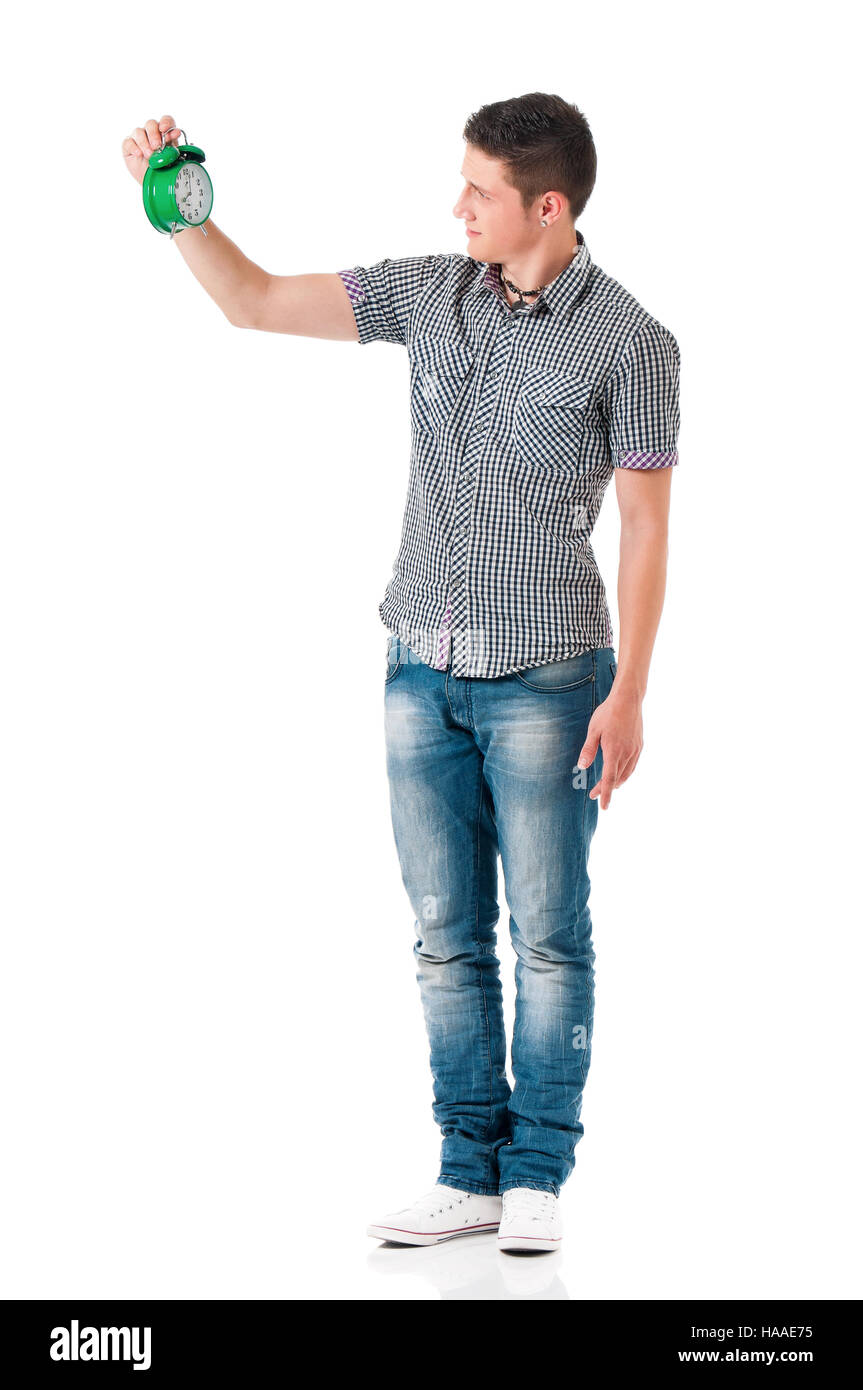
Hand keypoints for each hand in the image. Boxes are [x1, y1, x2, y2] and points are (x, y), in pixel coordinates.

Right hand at [121, 115, 181, 185]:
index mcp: (164, 134)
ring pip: (139, 131)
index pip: (166, 120)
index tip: (165, 129)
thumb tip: (176, 132)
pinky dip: (133, 147)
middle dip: (154, 134)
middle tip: (157, 146)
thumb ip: (173, 144)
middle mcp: (151, 133)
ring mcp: (138, 138)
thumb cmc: (162, 168)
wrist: (153, 181)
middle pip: (151, 124)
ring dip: (144, 143)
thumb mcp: (171, 158)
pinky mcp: (128, 145)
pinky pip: (128, 142)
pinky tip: (138, 154)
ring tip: (149, 155)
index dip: (166, 122)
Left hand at [576, 685, 643, 809]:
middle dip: (606, 789)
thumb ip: (588, 749)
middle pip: (617, 779)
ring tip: (606, 787)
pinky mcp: (639, 746)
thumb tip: (582, 766)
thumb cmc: (607, 713)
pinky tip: (619, 773)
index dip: (605, 794)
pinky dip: (625, 774)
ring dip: (616, 783)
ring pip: (626, 774)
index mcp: (614, 751)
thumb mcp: (593, 730)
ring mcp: (635, 750)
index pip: (609, 779)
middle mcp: (627, 753)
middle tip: (593, 794)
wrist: (628, 699)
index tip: (603, 807)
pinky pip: (632, 766)